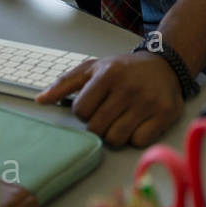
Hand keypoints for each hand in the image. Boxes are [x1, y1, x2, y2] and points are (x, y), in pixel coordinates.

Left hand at [35, 53, 183, 146]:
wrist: (164, 65)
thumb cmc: (124, 69)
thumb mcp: (93, 68)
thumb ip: (65, 83)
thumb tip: (39, 100)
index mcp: (108, 73)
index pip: (81, 112)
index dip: (86, 111)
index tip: (98, 101)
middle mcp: (128, 87)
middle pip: (97, 129)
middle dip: (100, 123)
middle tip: (111, 111)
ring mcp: (148, 101)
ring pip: (116, 139)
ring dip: (117, 133)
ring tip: (124, 117)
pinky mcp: (165, 113)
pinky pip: (139, 142)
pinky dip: (137, 136)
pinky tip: (141, 122)